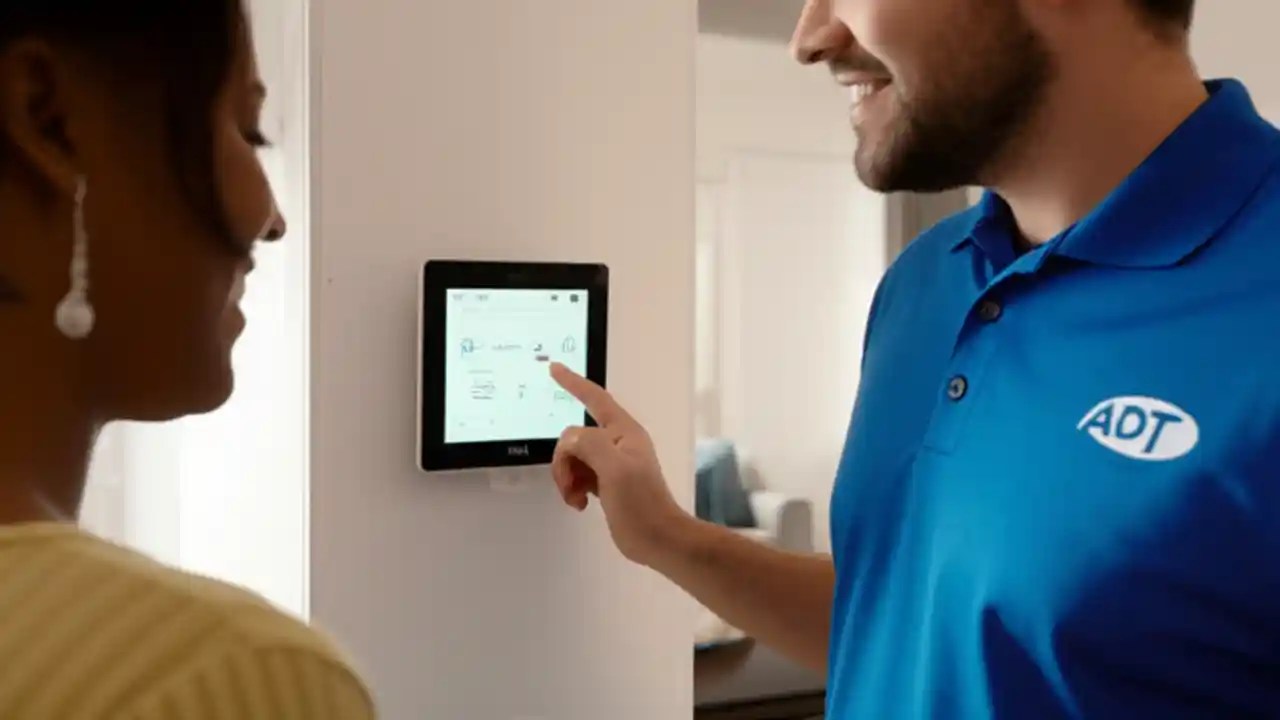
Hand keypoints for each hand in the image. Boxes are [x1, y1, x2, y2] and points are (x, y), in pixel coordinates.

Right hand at [549, 363, 686, 565]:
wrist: (658, 540)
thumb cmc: (641, 504)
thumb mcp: (615, 469)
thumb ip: (590, 444)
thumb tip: (569, 441)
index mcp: (623, 432)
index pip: (595, 398)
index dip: (574, 383)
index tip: (554, 369)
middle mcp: (617, 443)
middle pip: (575, 436)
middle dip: (564, 459)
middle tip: (569, 484)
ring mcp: (611, 463)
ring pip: (573, 457)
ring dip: (567, 477)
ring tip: (576, 498)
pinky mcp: (606, 483)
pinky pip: (578, 474)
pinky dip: (573, 488)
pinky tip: (580, 504)